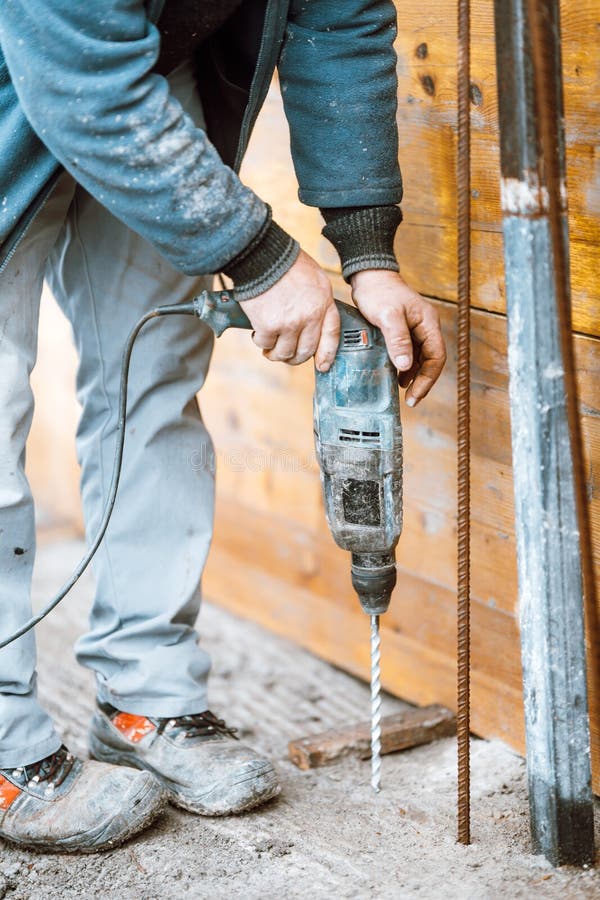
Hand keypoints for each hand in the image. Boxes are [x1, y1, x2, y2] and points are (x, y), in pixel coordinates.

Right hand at [239, 250, 339, 370]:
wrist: (261, 256)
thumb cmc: (285, 262)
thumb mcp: (313, 278)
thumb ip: (316, 301)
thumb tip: (311, 322)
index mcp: (323, 302)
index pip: (331, 335)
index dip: (327, 354)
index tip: (322, 366)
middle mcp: (310, 316)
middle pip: (306, 350)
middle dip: (295, 358)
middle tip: (286, 356)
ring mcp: (290, 323)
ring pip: (285, 352)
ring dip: (275, 354)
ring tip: (268, 347)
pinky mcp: (269, 326)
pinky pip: (265, 344)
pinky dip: (260, 342)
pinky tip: (257, 333)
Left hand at [350, 269, 445, 405]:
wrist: (369, 276)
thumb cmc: (379, 292)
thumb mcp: (388, 316)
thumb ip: (398, 340)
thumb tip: (405, 366)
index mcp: (428, 323)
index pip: (436, 357)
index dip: (427, 379)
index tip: (414, 395)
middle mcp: (426, 327)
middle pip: (431, 360)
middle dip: (422, 382)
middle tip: (410, 400)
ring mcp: (416, 329)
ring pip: (421, 358)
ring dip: (414, 376)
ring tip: (403, 391)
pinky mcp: (404, 330)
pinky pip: (410, 353)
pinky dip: (405, 367)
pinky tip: (397, 376)